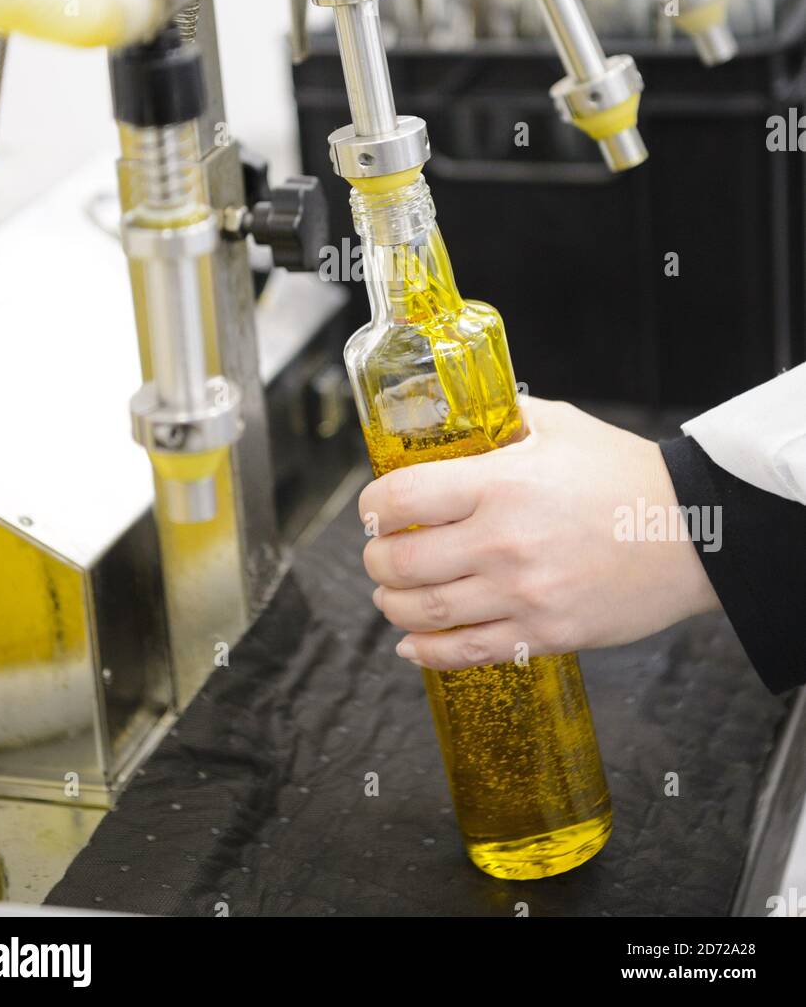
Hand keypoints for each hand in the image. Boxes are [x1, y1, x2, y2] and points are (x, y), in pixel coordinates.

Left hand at [359, 397, 720, 670]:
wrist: (696, 535)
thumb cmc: (628, 475)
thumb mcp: (560, 426)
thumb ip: (504, 419)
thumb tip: (460, 414)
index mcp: (500, 483)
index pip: (399, 499)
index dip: (372, 506)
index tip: (375, 509)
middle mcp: (502, 542)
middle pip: (399, 563)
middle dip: (376, 560)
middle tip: (380, 554)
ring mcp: (522, 594)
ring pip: (422, 613)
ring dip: (392, 605)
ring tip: (392, 595)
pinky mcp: (544, 633)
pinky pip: (465, 653)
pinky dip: (426, 652)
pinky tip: (411, 643)